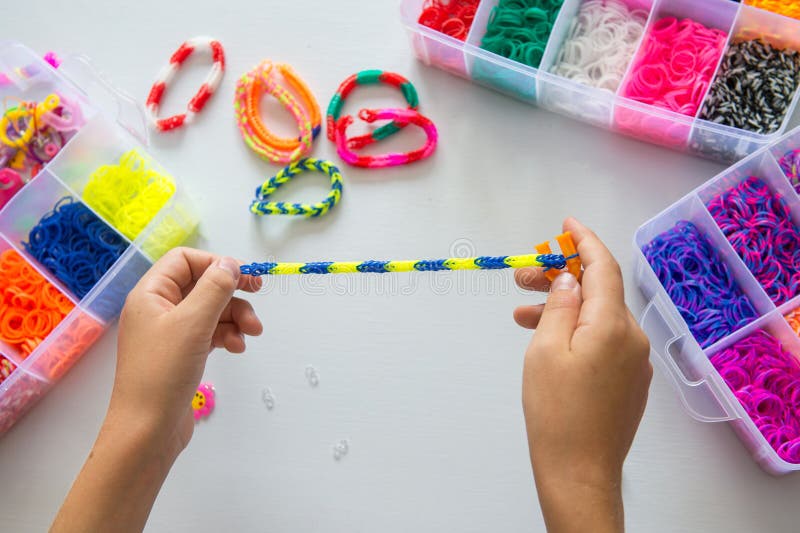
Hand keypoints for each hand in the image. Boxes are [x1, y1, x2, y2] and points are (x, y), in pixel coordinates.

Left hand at [111, 247, 263, 452]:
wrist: (147, 430)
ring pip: (211, 310)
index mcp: (151, 294)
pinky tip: (238, 347)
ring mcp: (170, 333)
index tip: (245, 276)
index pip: (186, 261)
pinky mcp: (182, 353)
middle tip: (260, 294)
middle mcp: (159, 309)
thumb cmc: (163, 372)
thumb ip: (214, 289)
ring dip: (235, 317)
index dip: (216, 263)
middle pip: (203, 285)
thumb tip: (230, 263)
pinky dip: (228, 335)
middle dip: (232, 293)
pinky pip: (210, 332)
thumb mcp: (192, 324)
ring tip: (253, 332)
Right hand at [513, 218, 650, 532]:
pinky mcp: (629, 382)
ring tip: (521, 314)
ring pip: (598, 318)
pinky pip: (603, 341)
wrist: (579, 471)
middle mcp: (632, 338)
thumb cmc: (556, 411)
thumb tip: (569, 280)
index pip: (603, 268)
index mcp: (613, 325)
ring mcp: (634, 362)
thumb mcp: (545, 350)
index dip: (584, 241)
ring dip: (563, 308)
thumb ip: (559, 307)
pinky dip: (576, 331)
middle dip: (561, 277)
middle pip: (598, 292)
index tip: (566, 224)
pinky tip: (548, 340)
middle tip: (523, 276)